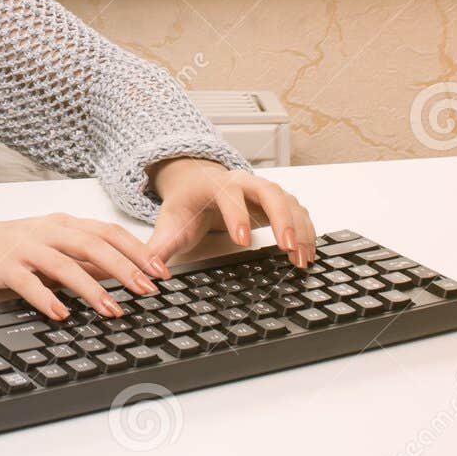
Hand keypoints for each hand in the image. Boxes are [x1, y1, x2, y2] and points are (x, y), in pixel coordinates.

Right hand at [0, 211, 169, 321]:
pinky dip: (47, 298)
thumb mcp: (46, 247)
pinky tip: (61, 314)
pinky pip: (28, 282)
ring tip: (113, 310)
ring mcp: (24, 247)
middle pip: (93, 244)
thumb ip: (79, 258)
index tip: (161, 271)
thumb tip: (118, 274)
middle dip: (125, 268)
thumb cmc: (3, 247)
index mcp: (62, 225)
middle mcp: (47, 231)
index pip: (107, 232)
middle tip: (148, 290)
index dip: (137, 250)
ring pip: (65, 263)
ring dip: (92, 287)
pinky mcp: (3, 266)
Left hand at [145, 157, 316, 270]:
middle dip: (281, 219)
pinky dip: (306, 230)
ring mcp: (262, 190)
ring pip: (288, 200)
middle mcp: (243, 182)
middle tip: (287, 247)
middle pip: (269, 192)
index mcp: (214, 185)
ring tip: (301, 258)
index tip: (243, 241)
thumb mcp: (169, 223)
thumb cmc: (186, 205)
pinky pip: (297, 210)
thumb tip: (149, 272)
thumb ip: (159, 247)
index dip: (237, 215)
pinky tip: (307, 253)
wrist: (197, 184)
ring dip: (298, 228)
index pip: (229, 194)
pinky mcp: (276, 201)